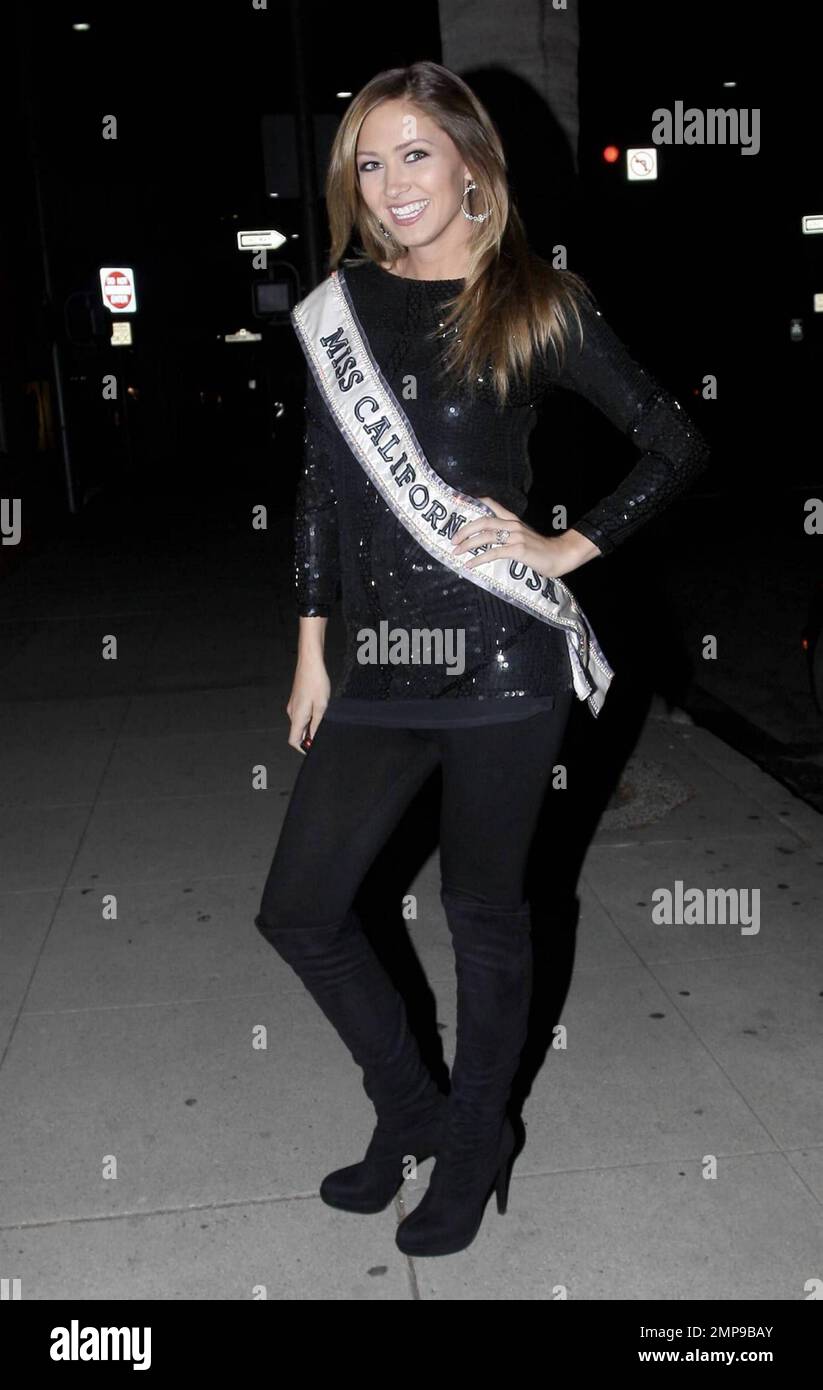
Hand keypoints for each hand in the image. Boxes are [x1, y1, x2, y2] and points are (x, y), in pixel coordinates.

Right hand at [286, 656, 330, 753]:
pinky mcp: (297, 699)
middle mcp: (292, 712)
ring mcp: (293, 705)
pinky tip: (320, 708)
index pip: (294, 740)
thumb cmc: (316, 681)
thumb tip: (314, 738)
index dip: (303, 748)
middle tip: (324, 731)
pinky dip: (310, 717)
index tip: (313, 749)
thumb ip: (317, 724)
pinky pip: (302, 714)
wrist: (310, 663)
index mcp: (297, 716)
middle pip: (298, 733)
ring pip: (301, 723)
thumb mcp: (322, 706)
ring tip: (324, 717)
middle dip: (310, 737)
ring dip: (311, 726)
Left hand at [450, 497, 600, 577]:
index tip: (458, 501)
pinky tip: (470, 564)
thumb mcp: (523, 536)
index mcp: (513, 519)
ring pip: (486, 536)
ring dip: (468, 544)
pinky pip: (494, 553)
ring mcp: (516, 536)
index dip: (475, 502)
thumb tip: (489, 539)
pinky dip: (479, 559)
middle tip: (453, 539)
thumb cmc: (541, 550)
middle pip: (483, 521)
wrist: (560, 555)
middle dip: (465, 530)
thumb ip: (508, 534)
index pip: (492, 505)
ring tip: (456, 551)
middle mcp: (513, 524)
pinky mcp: (518, 550)